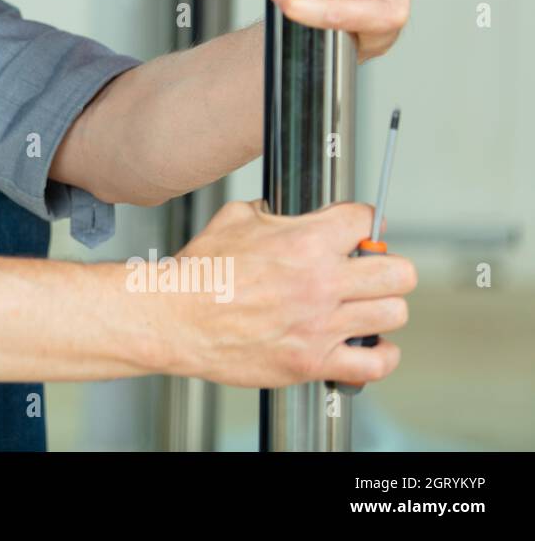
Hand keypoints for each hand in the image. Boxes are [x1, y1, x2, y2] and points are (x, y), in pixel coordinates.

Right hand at [159, 198, 416, 388]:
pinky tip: (368, 345)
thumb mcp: (234, 218)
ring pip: (393, 313)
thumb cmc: (200, 273)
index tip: (361, 230)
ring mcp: (321, 325)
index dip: (364, 221)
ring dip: (382, 307)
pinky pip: (376, 363)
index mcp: (306, 242)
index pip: (365, 220)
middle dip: (387, 266)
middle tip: (371, 271)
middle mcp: (321, 282)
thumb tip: (284, 212)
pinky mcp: (313, 361)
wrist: (176, 318)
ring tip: (365, 306)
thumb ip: (271, 212)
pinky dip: (380, 355)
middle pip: (399, 271)